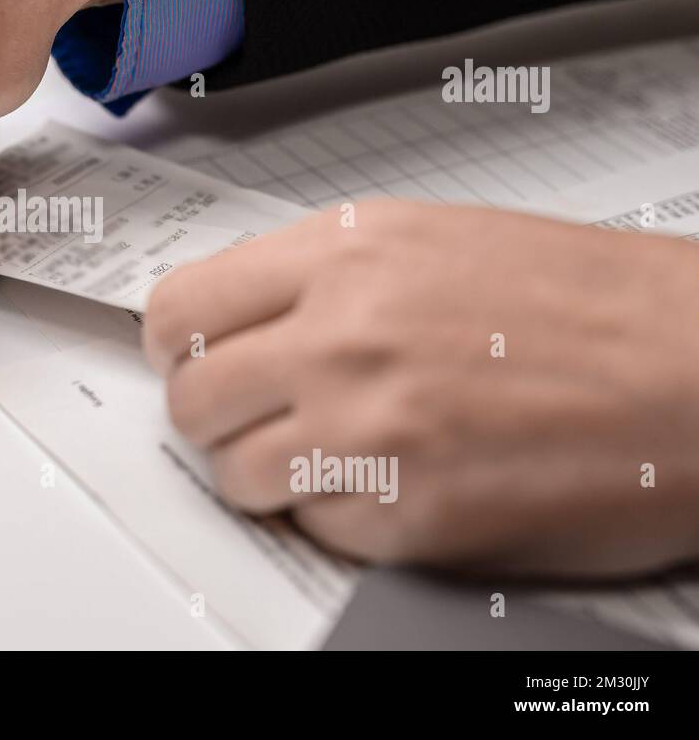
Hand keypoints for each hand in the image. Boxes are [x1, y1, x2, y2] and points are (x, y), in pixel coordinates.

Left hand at [143, 200, 698, 577]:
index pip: (181, 309)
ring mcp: (370, 429)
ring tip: (338, 453)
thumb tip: (239, 318)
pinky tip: (398, 482)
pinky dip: (341, 516)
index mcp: (347, 254)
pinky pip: (314, 528)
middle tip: (261, 416)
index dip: (178, 346)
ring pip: (236, 474)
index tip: (192, 362)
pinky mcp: (407, 516)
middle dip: (218, 416)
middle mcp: (344, 336)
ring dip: (272, 473)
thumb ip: (320, 276)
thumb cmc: (591, 305)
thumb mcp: (433, 241)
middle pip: (191, 399)